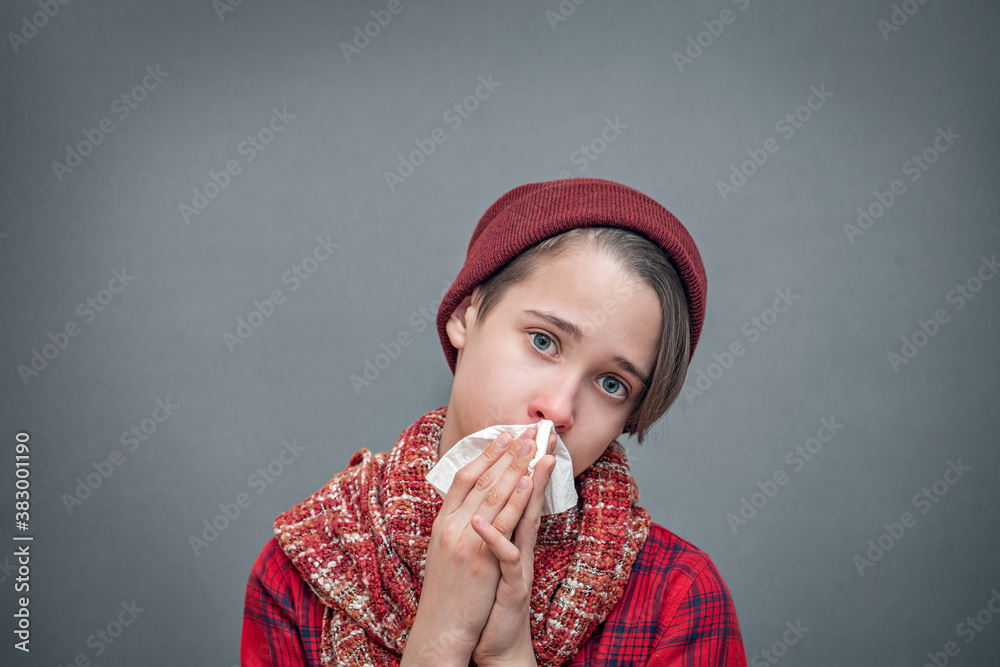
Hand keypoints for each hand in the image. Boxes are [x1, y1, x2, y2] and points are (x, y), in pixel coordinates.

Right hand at [401, 428, 543, 666]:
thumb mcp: (444, 555)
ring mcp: (464, 540)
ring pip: (494, 494)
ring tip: (534, 444)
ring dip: (516, 466)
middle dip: (507, 453)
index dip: (484, 455)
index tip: (502, 436)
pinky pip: (502, 522)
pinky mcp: (479, 558)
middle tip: (527, 430)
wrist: (439, 630)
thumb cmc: (447, 596)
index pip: (463, 477)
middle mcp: (450, 526)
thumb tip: (471, 508)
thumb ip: (456, 529)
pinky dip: (516, 498)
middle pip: (482, 479)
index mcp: (441, 523)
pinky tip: (529, 481)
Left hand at [471, 432, 555, 666]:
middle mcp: (521, 546)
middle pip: (530, 499)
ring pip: (525, 524)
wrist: (496, 644)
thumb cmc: (491, 600)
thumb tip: (489, 499)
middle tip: (542, 434)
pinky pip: (503, 560)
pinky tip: (479, 524)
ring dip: (526, 494)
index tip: (531, 433)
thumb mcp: (492, 556)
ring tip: (526, 466)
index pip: (522, 491)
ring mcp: (519, 565)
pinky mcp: (513, 587)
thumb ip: (496, 527)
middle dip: (535, 465)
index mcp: (514, 536)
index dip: (526, 461)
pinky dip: (492, 540)